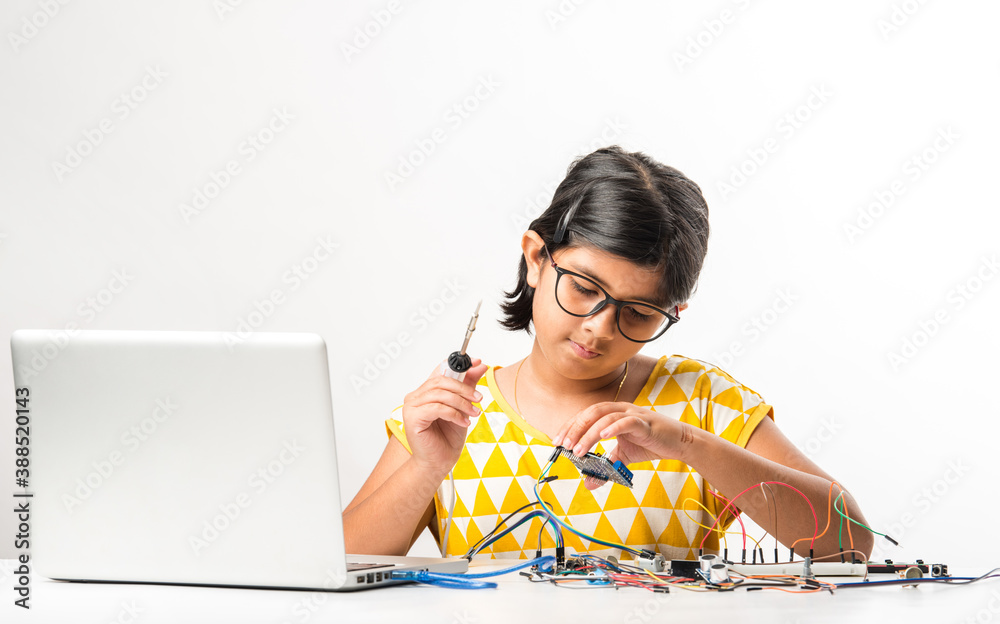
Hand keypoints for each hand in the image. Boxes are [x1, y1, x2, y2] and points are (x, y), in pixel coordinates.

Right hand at [402, 358, 487, 477]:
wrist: (438, 462)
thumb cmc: (447, 437)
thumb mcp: (463, 408)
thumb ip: (468, 386)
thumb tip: (480, 366)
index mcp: (425, 392)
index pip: (441, 371)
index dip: (460, 365)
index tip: (478, 364)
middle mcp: (415, 397)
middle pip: (441, 381)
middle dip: (464, 388)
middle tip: (478, 398)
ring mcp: (411, 406)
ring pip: (441, 394)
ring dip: (461, 403)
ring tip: (474, 413)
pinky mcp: (412, 418)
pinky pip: (437, 408)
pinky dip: (454, 414)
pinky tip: (463, 422)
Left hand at [553, 402, 693, 487]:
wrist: (679, 443)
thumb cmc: (650, 444)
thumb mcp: (623, 458)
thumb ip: (605, 468)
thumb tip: (589, 483)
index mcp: (612, 414)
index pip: (586, 416)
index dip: (570, 427)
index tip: (557, 442)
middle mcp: (620, 410)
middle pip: (592, 413)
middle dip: (575, 429)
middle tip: (564, 446)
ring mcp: (633, 414)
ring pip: (605, 417)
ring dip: (589, 433)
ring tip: (578, 449)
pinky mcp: (645, 422)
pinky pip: (627, 421)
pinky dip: (613, 427)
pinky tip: (603, 436)